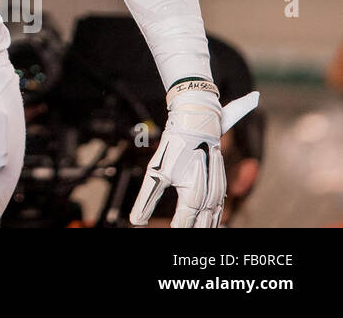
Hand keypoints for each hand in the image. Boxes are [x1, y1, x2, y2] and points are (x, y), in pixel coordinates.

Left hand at [129, 80, 257, 227]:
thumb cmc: (176, 146)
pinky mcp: (221, 186)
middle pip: (201, 226)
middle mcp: (210, 199)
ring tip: (190, 231)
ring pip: (213, 221)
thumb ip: (147, 199)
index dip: (175, 231)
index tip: (168, 234)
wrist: (197, 124)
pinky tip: (205, 221)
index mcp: (194, 197)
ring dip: (203, 228)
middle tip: (177, 232)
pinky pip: (218, 210)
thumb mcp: (156, 173)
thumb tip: (136, 220)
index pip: (183, 225)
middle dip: (190, 231)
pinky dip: (212, 219)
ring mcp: (218, 193)